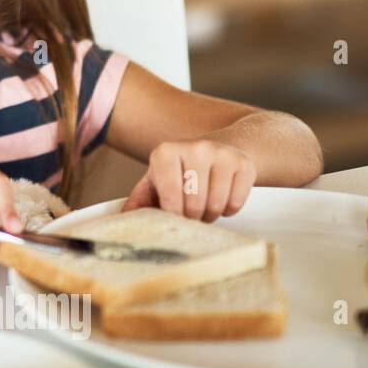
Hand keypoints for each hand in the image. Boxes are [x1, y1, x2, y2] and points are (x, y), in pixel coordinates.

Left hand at [122, 139, 255, 221]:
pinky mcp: (244, 163)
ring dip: (210, 215)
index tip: (173, 216)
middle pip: (195, 204)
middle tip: (190, 213)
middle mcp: (195, 148)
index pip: (170, 197)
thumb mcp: (155, 182)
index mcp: (166, 152)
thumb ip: (139, 201)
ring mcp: (222, 153)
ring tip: (204, 207)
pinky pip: (236, 202)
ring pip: (216, 205)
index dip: (173, 215)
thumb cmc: (179, 173)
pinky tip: (221, 198)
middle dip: (192, 217)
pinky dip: (229, 210)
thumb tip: (123, 219)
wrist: (215, 151)